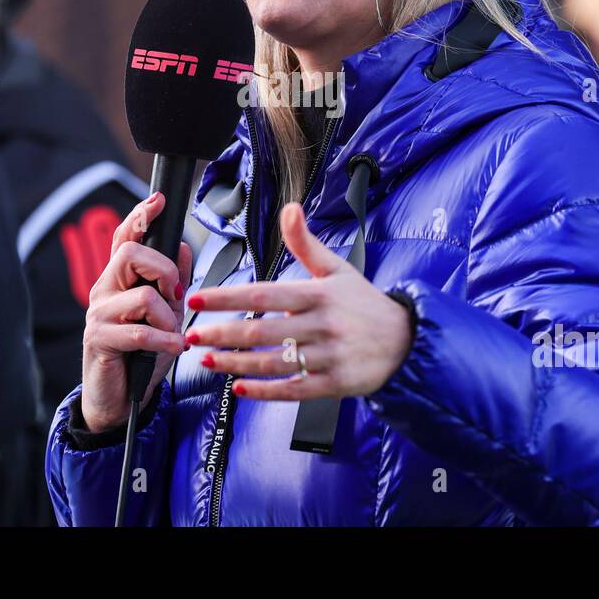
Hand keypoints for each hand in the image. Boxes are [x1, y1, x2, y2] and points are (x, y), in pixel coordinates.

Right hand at [80, 192, 192, 433]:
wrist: (120, 399)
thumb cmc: (142, 355)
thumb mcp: (166, 314)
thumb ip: (173, 282)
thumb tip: (182, 247)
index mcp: (120, 279)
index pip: (125, 238)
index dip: (140, 216)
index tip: (158, 200)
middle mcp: (105, 290)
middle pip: (131, 254)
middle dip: (165, 270)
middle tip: (175, 295)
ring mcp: (98, 314)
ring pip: (143, 295)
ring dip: (168, 318)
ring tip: (172, 335)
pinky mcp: (99, 339)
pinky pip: (140, 331)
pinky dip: (164, 340)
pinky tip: (174, 348)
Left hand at [182, 201, 412, 399]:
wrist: (406, 340)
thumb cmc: (363, 303)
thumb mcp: (337, 269)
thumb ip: (305, 243)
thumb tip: (290, 208)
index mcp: (319, 294)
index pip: (265, 294)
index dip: (228, 297)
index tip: (198, 299)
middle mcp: (322, 325)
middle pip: (263, 331)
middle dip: (223, 334)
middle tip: (192, 335)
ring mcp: (329, 356)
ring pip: (273, 363)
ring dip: (235, 364)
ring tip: (206, 360)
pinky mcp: (334, 384)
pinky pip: (293, 390)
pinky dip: (265, 391)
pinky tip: (240, 388)